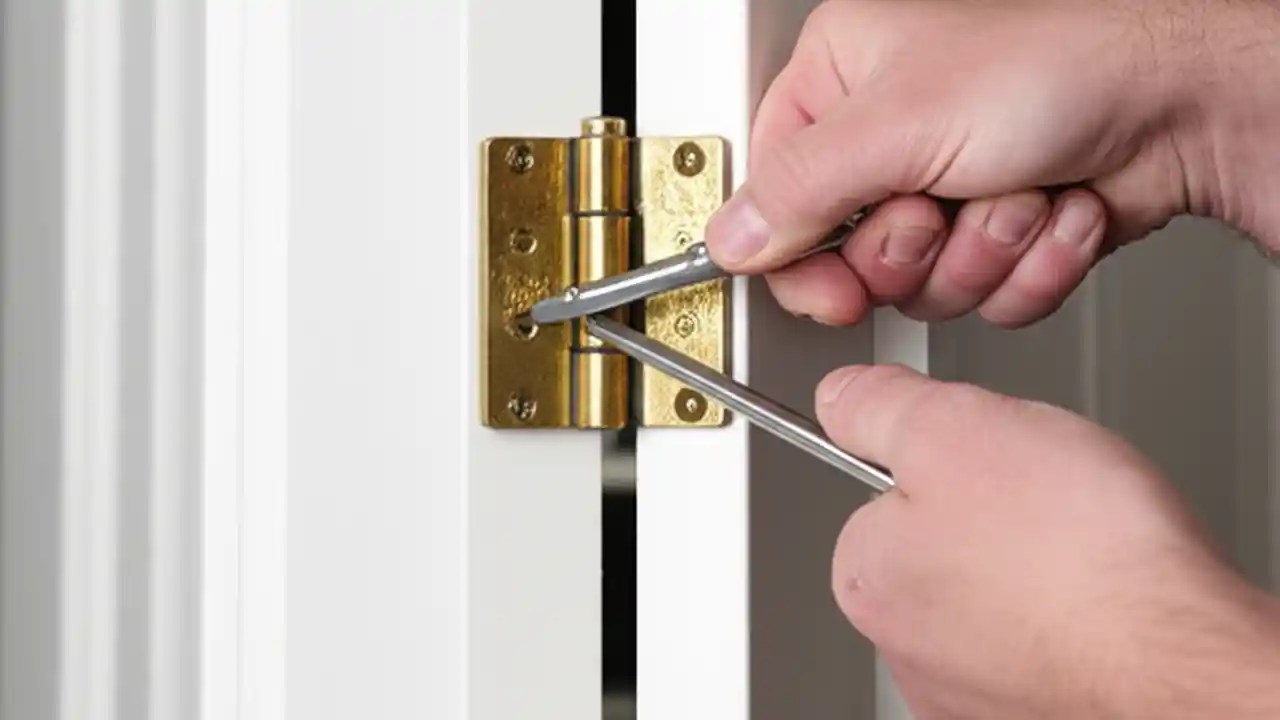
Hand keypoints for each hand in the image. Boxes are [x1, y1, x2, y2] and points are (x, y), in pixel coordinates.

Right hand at [707, 0, 1279, 327]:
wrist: (1181, 104)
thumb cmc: (1060, 66)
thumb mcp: (900, 125)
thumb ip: (800, 191)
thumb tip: (732, 240)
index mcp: (841, 80)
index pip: (774, 195)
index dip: (799, 256)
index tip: (832, 290)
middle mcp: (887, 135)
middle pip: (846, 253)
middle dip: (910, 250)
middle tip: (937, 212)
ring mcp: (944, 187)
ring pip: (918, 286)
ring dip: (980, 256)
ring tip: (1015, 194)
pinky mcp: (995, 233)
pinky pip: (981, 299)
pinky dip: (1026, 270)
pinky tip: (1052, 209)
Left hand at [818, 365, 1279, 718]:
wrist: (1178, 656)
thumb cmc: (1078, 556)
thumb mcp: (950, 429)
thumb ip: (880, 408)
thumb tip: (842, 398)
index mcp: (869, 575)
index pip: (884, 495)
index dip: (948, 457)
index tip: (989, 455)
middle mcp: (906, 646)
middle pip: (944, 546)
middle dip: (996, 515)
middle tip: (1047, 503)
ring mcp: (972, 689)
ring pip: (1002, 595)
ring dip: (1040, 568)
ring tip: (1084, 552)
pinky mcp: (1039, 708)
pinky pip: (1052, 642)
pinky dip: (1079, 619)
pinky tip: (1106, 603)